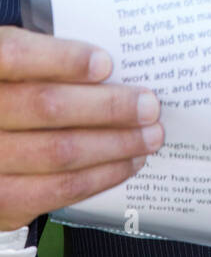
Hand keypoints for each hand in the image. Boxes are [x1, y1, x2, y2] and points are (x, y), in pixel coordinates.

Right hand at [0, 26, 163, 230]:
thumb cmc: (12, 94)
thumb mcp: (18, 66)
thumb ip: (48, 59)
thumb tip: (112, 65)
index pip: (15, 56)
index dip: (62, 59)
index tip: (105, 63)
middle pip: (47, 107)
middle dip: (108, 106)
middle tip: (148, 105)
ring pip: (59, 152)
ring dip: (115, 144)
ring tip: (149, 136)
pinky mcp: (2, 200)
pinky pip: (58, 190)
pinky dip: (101, 176)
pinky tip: (127, 163)